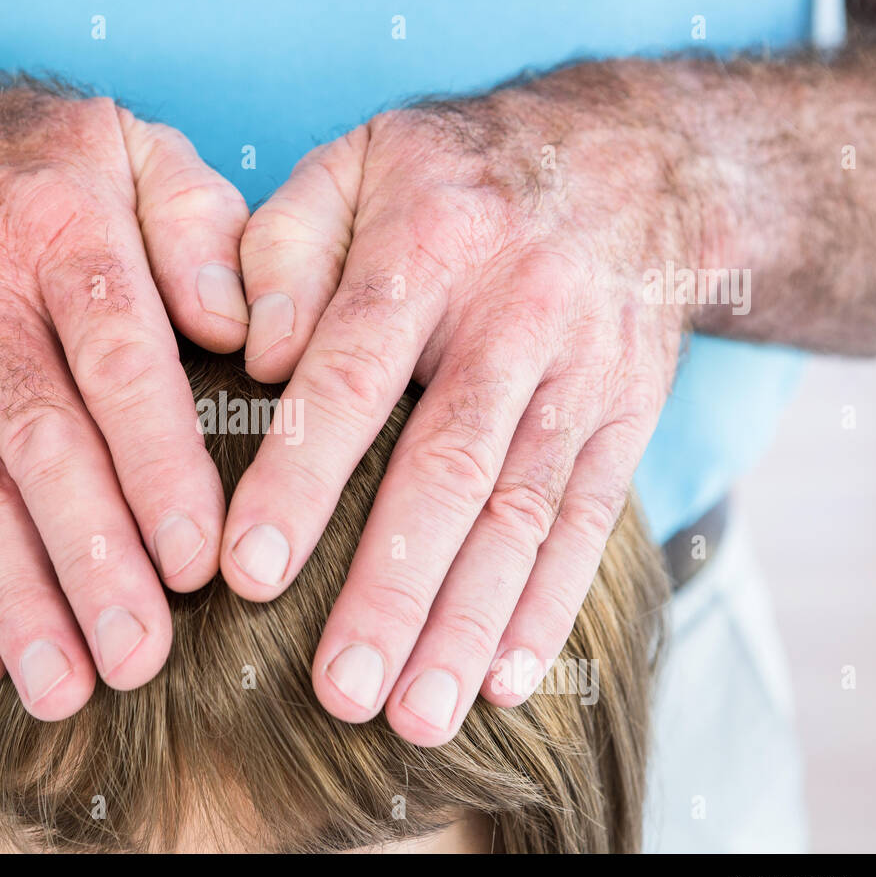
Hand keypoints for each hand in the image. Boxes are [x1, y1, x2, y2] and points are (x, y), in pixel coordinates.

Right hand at [0, 89, 248, 717]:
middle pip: (37, 440)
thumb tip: (249, 332)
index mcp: (60, 225)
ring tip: (65, 689)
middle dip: (91, 557)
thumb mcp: (139, 154)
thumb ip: (203, 232)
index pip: (115, 353)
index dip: (157, 461)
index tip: (205, 560)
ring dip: (16, 597)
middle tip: (142, 657)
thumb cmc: (52, 170)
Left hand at [227, 76, 701, 744]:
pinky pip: (591, 521)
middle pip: (450, 469)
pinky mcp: (628, 416)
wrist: (630, 160)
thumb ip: (285, 249)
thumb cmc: (450, 176)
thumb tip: (252, 353)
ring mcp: (585, 371)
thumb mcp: (355, 165)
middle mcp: (515, 315)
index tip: (245, 574)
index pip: (352, 377)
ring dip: (470, 623)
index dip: (301, 479)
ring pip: (524, 514)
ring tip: (417, 716)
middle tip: (341, 692)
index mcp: (427, 247)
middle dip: (394, 590)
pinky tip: (502, 680)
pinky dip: (548, 606)